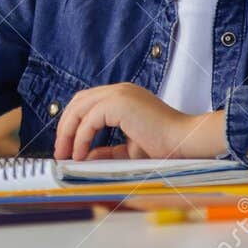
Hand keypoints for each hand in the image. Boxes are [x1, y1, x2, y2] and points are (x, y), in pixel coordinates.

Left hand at [52, 82, 226, 160]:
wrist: (187, 143)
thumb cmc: (166, 147)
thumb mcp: (130, 150)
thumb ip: (108, 151)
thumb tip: (85, 156)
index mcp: (124, 96)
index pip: (88, 103)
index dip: (74, 123)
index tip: (68, 146)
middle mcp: (119, 90)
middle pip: (79, 101)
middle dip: (65, 127)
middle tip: (60, 151)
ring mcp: (119, 93)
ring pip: (79, 107)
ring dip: (68, 132)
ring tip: (65, 154)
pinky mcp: (118, 102)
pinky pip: (89, 120)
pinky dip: (81, 138)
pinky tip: (80, 155)